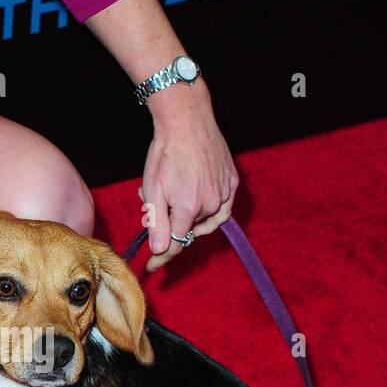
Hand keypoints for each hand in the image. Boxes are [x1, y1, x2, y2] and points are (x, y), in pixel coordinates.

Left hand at [138, 81, 239, 271]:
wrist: (187, 120)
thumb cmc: (166, 152)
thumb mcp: (154, 189)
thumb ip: (158, 223)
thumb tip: (160, 250)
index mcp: (189, 208)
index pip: (176, 243)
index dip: (162, 256)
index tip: (153, 267)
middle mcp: (211, 204)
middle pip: (189, 229)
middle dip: (172, 221)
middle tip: (155, 202)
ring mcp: (225, 192)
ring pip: (205, 217)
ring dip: (188, 212)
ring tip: (172, 191)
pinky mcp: (233, 181)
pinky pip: (220, 204)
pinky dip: (206, 205)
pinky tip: (193, 191)